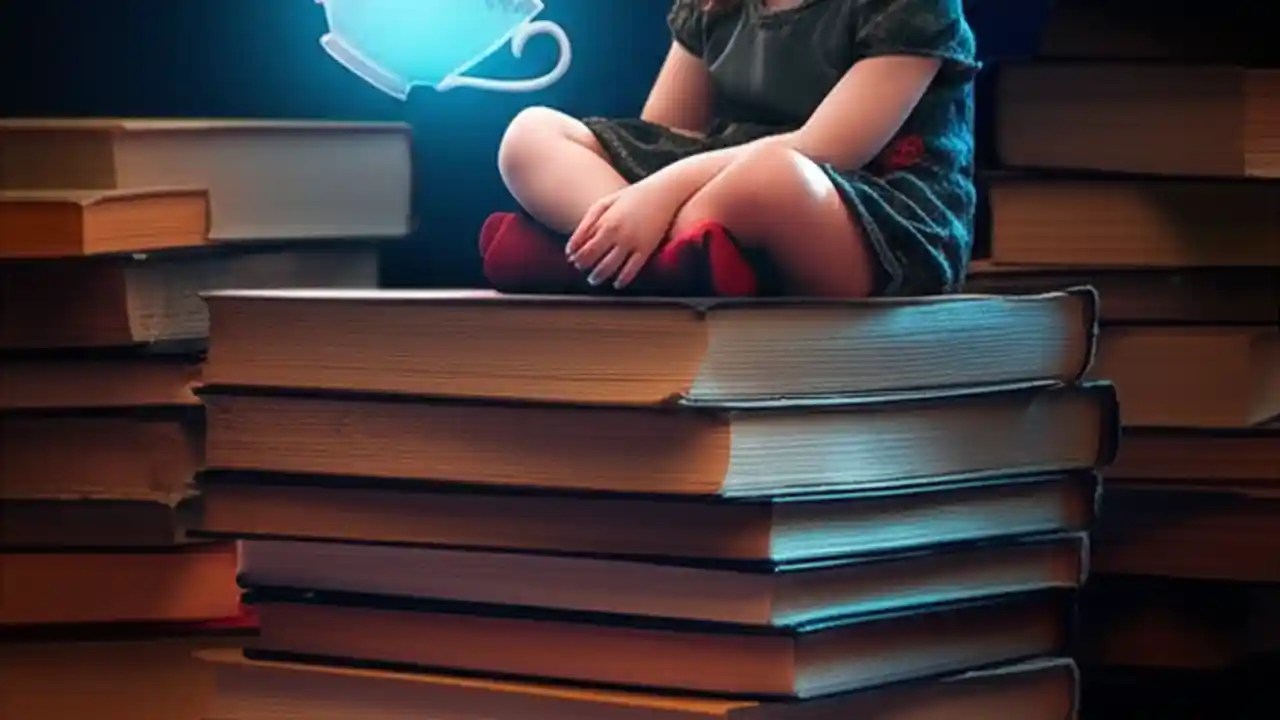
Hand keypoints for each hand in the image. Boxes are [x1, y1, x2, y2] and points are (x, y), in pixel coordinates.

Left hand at [566, 182, 682, 289]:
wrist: (664, 192)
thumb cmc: (631, 197)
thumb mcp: (605, 203)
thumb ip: (587, 223)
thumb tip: (571, 248)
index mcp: (605, 220)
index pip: (582, 246)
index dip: (574, 255)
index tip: (572, 259)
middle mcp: (617, 232)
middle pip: (592, 257)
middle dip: (583, 266)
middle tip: (581, 269)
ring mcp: (632, 242)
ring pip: (609, 267)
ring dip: (598, 276)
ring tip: (594, 279)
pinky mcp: (646, 249)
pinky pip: (631, 271)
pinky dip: (622, 280)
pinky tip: (617, 284)